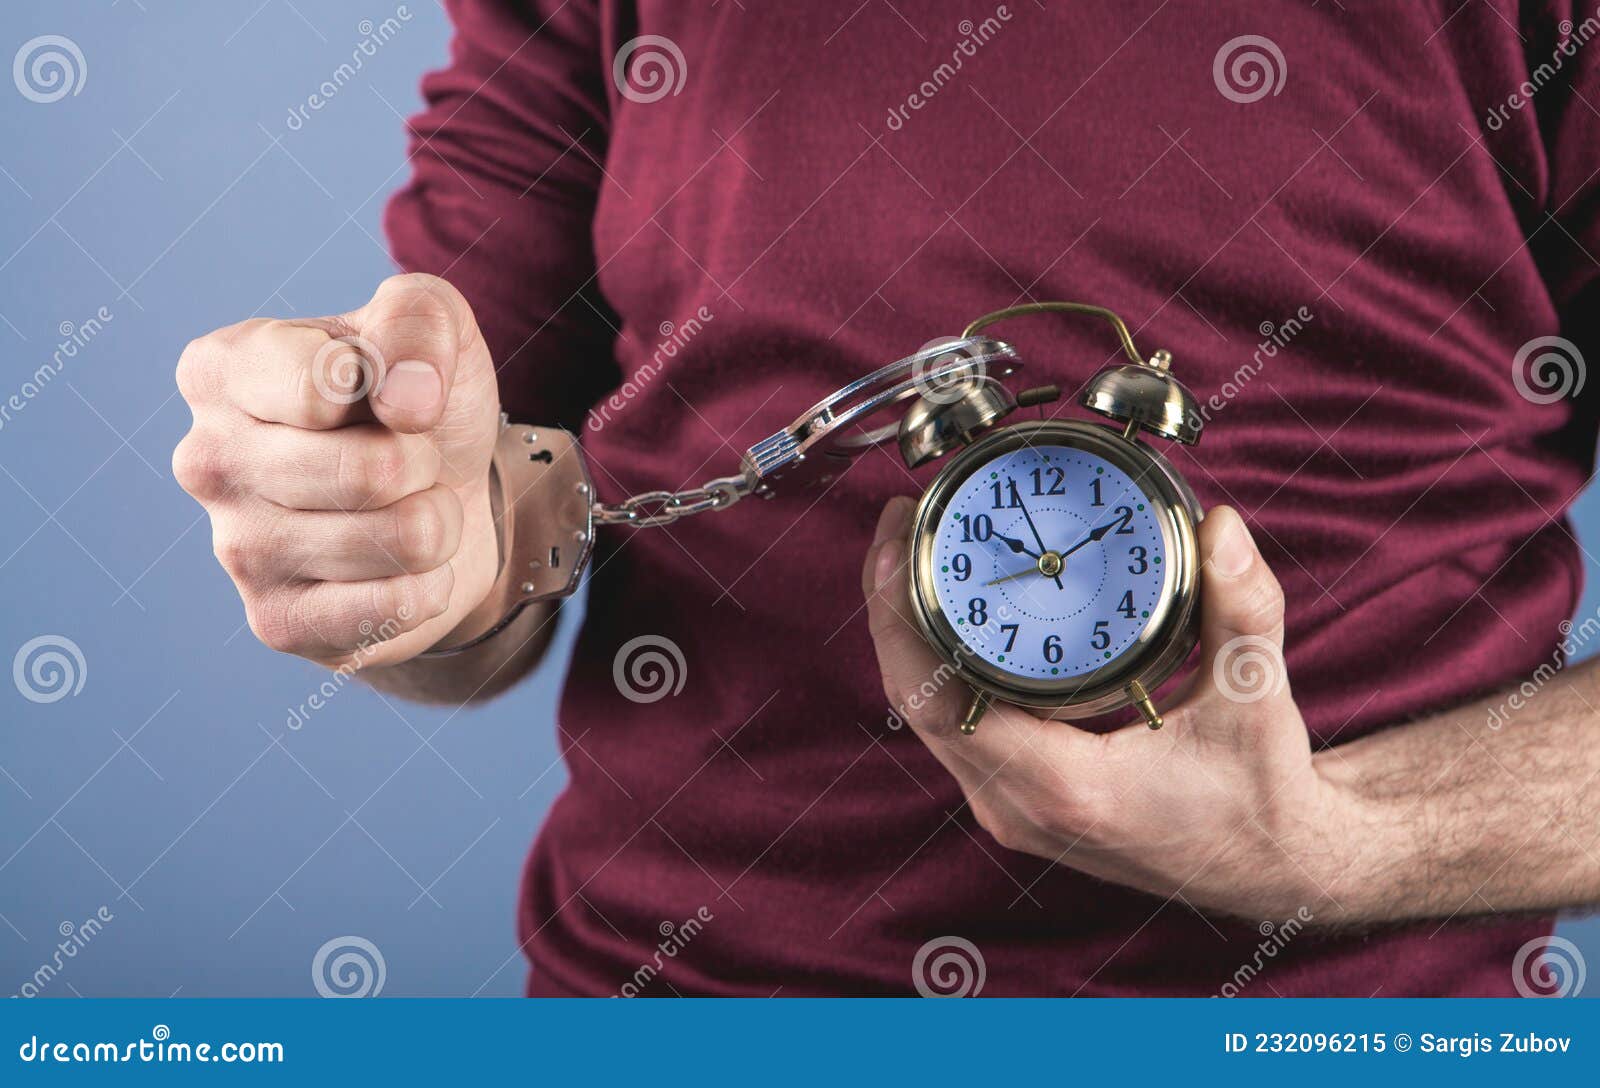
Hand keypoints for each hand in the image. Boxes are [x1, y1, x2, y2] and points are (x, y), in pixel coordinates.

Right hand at [173, 273, 502, 670]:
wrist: (444, 495)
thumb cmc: (418, 398)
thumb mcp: (431, 323)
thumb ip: (417, 320)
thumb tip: (405, 401)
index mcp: (222, 370)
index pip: (326, 386)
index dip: (402, 386)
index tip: (397, 391)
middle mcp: (208, 459)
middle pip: (373, 472)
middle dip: (427, 464)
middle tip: (413, 459)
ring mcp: (235, 548)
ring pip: (399, 540)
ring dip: (438, 523)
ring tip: (410, 507)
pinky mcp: (275, 621)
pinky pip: (393, 607)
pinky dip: (430, 585)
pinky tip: (404, 568)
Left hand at [863, 499, 1352, 921]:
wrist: (1272, 866)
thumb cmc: (1262, 795)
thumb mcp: (1256, 698)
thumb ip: (1243, 609)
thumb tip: (1220, 528)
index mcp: (1067, 788)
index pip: (944, 703)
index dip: (902, 622)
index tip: (896, 544)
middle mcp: (1020, 807)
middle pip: (915, 702)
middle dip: (894, 608)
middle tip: (902, 522)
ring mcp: (1010, 810)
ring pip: (926, 717)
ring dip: (908, 636)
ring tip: (912, 550)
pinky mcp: (1015, 802)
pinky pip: (951, 728)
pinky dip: (936, 668)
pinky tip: (943, 610)